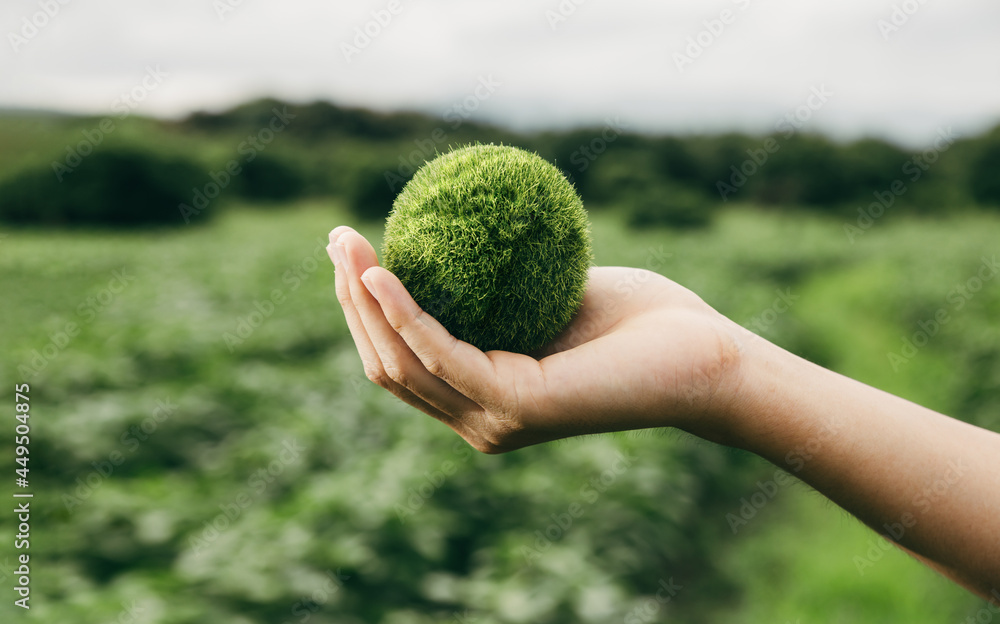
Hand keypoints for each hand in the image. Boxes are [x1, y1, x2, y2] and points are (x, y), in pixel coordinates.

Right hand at [327, 226, 744, 452]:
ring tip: (347, 244)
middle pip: (388, 364)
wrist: (704, 356)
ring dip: (364, 301)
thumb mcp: (547, 297)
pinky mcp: (516, 408)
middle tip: (336, 239)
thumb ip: (496, 288)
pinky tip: (384, 272)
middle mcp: (479, 420)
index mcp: (482, 399)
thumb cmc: (638, 324)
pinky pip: (443, 354)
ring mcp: (494, 421)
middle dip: (350, 302)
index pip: (401, 361)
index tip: (350, 252)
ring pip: (402, 363)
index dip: (364, 311)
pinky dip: (406, 313)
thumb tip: (452, 239)